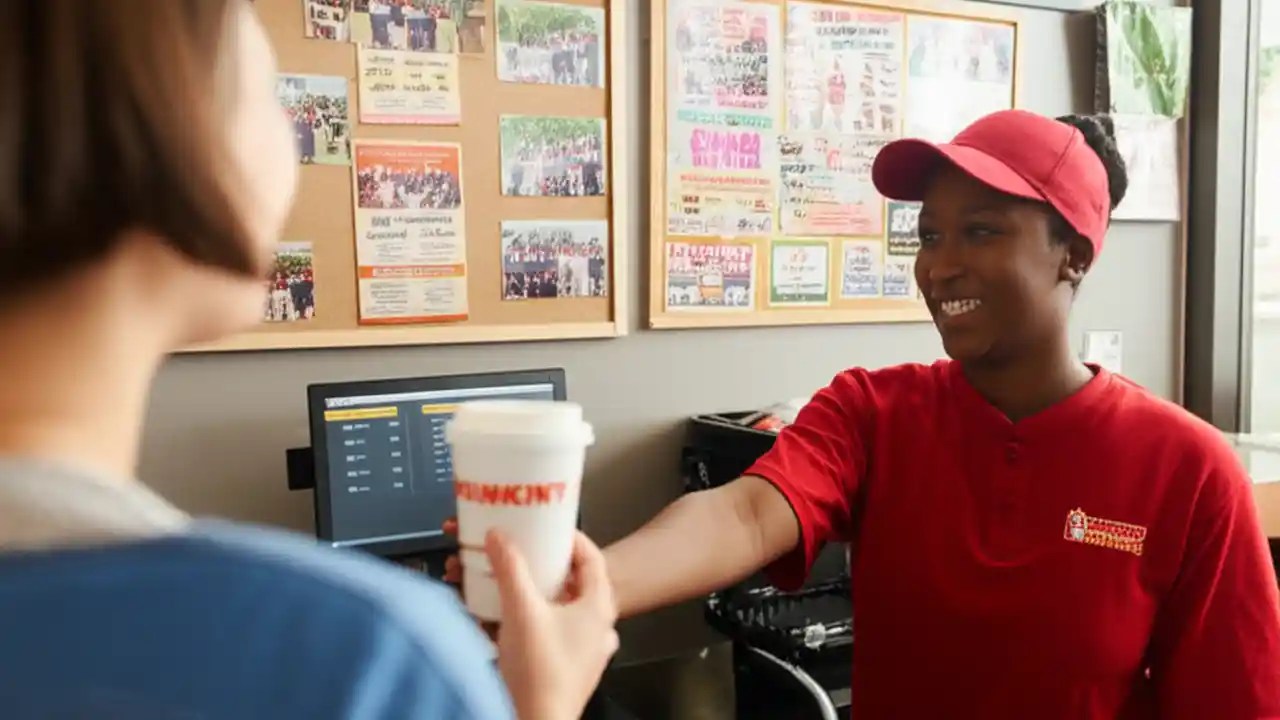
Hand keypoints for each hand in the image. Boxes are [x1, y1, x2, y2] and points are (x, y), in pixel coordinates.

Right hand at [485, 529, 619, 719]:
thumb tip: (500, 538)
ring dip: (541, 595)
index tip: (553, 529)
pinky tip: (513, 624)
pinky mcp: (567, 669)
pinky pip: (555, 634)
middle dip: (550, 568)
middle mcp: (598, 630)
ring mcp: (585, 652)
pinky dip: (536, 622)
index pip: (593, 558)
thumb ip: (510, 568)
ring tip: (518, 587)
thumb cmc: (541, 676)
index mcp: (598, 609)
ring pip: (566, 610)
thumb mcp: (521, 610)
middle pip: (578, 584)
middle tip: (532, 556)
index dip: (572, 539)